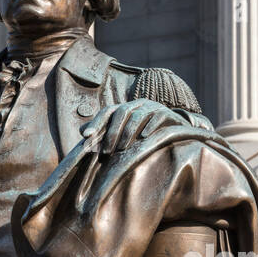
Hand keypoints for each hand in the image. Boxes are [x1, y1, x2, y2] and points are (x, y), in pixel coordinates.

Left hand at [80, 99, 194, 154]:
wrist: (175, 131)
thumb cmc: (144, 134)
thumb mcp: (124, 133)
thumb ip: (104, 131)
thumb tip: (82, 132)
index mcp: (125, 108)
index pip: (108, 112)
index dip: (96, 123)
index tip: (86, 137)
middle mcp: (137, 105)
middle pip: (121, 113)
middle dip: (112, 132)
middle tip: (106, 151)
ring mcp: (152, 107)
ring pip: (137, 115)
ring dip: (128, 132)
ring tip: (122, 149)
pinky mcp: (166, 112)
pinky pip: (157, 116)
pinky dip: (150, 126)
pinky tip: (144, 137)